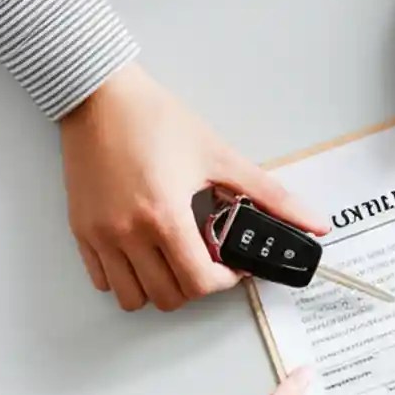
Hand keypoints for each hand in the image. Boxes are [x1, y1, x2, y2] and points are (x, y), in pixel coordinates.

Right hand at [59, 64, 329, 311]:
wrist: (99, 96)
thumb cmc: (153, 119)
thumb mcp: (219, 156)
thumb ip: (270, 195)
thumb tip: (312, 221)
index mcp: (165, 216)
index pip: (200, 282)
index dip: (225, 281)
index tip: (231, 266)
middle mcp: (129, 233)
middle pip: (169, 297)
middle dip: (196, 286)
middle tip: (206, 261)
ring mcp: (101, 235)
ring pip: (133, 298)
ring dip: (160, 289)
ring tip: (174, 260)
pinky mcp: (81, 230)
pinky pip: (104, 281)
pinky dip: (127, 278)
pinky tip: (143, 254)